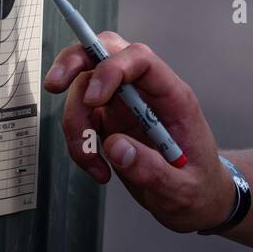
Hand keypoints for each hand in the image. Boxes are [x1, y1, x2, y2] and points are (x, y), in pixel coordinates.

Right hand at [43, 32, 237, 232]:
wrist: (198, 198)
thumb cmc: (198, 187)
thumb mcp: (183, 189)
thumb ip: (152, 169)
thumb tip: (115, 147)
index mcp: (173, 98)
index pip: (141, 59)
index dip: (112, 68)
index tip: (93, 99)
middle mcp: (147, 93)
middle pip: (107, 53)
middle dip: (75, 62)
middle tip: (54, 85)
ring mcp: (127, 105)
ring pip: (85, 87)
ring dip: (74, 121)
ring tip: (91, 161)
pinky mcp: (111, 121)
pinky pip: (82, 117)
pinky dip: (78, 142)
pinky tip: (98, 169)